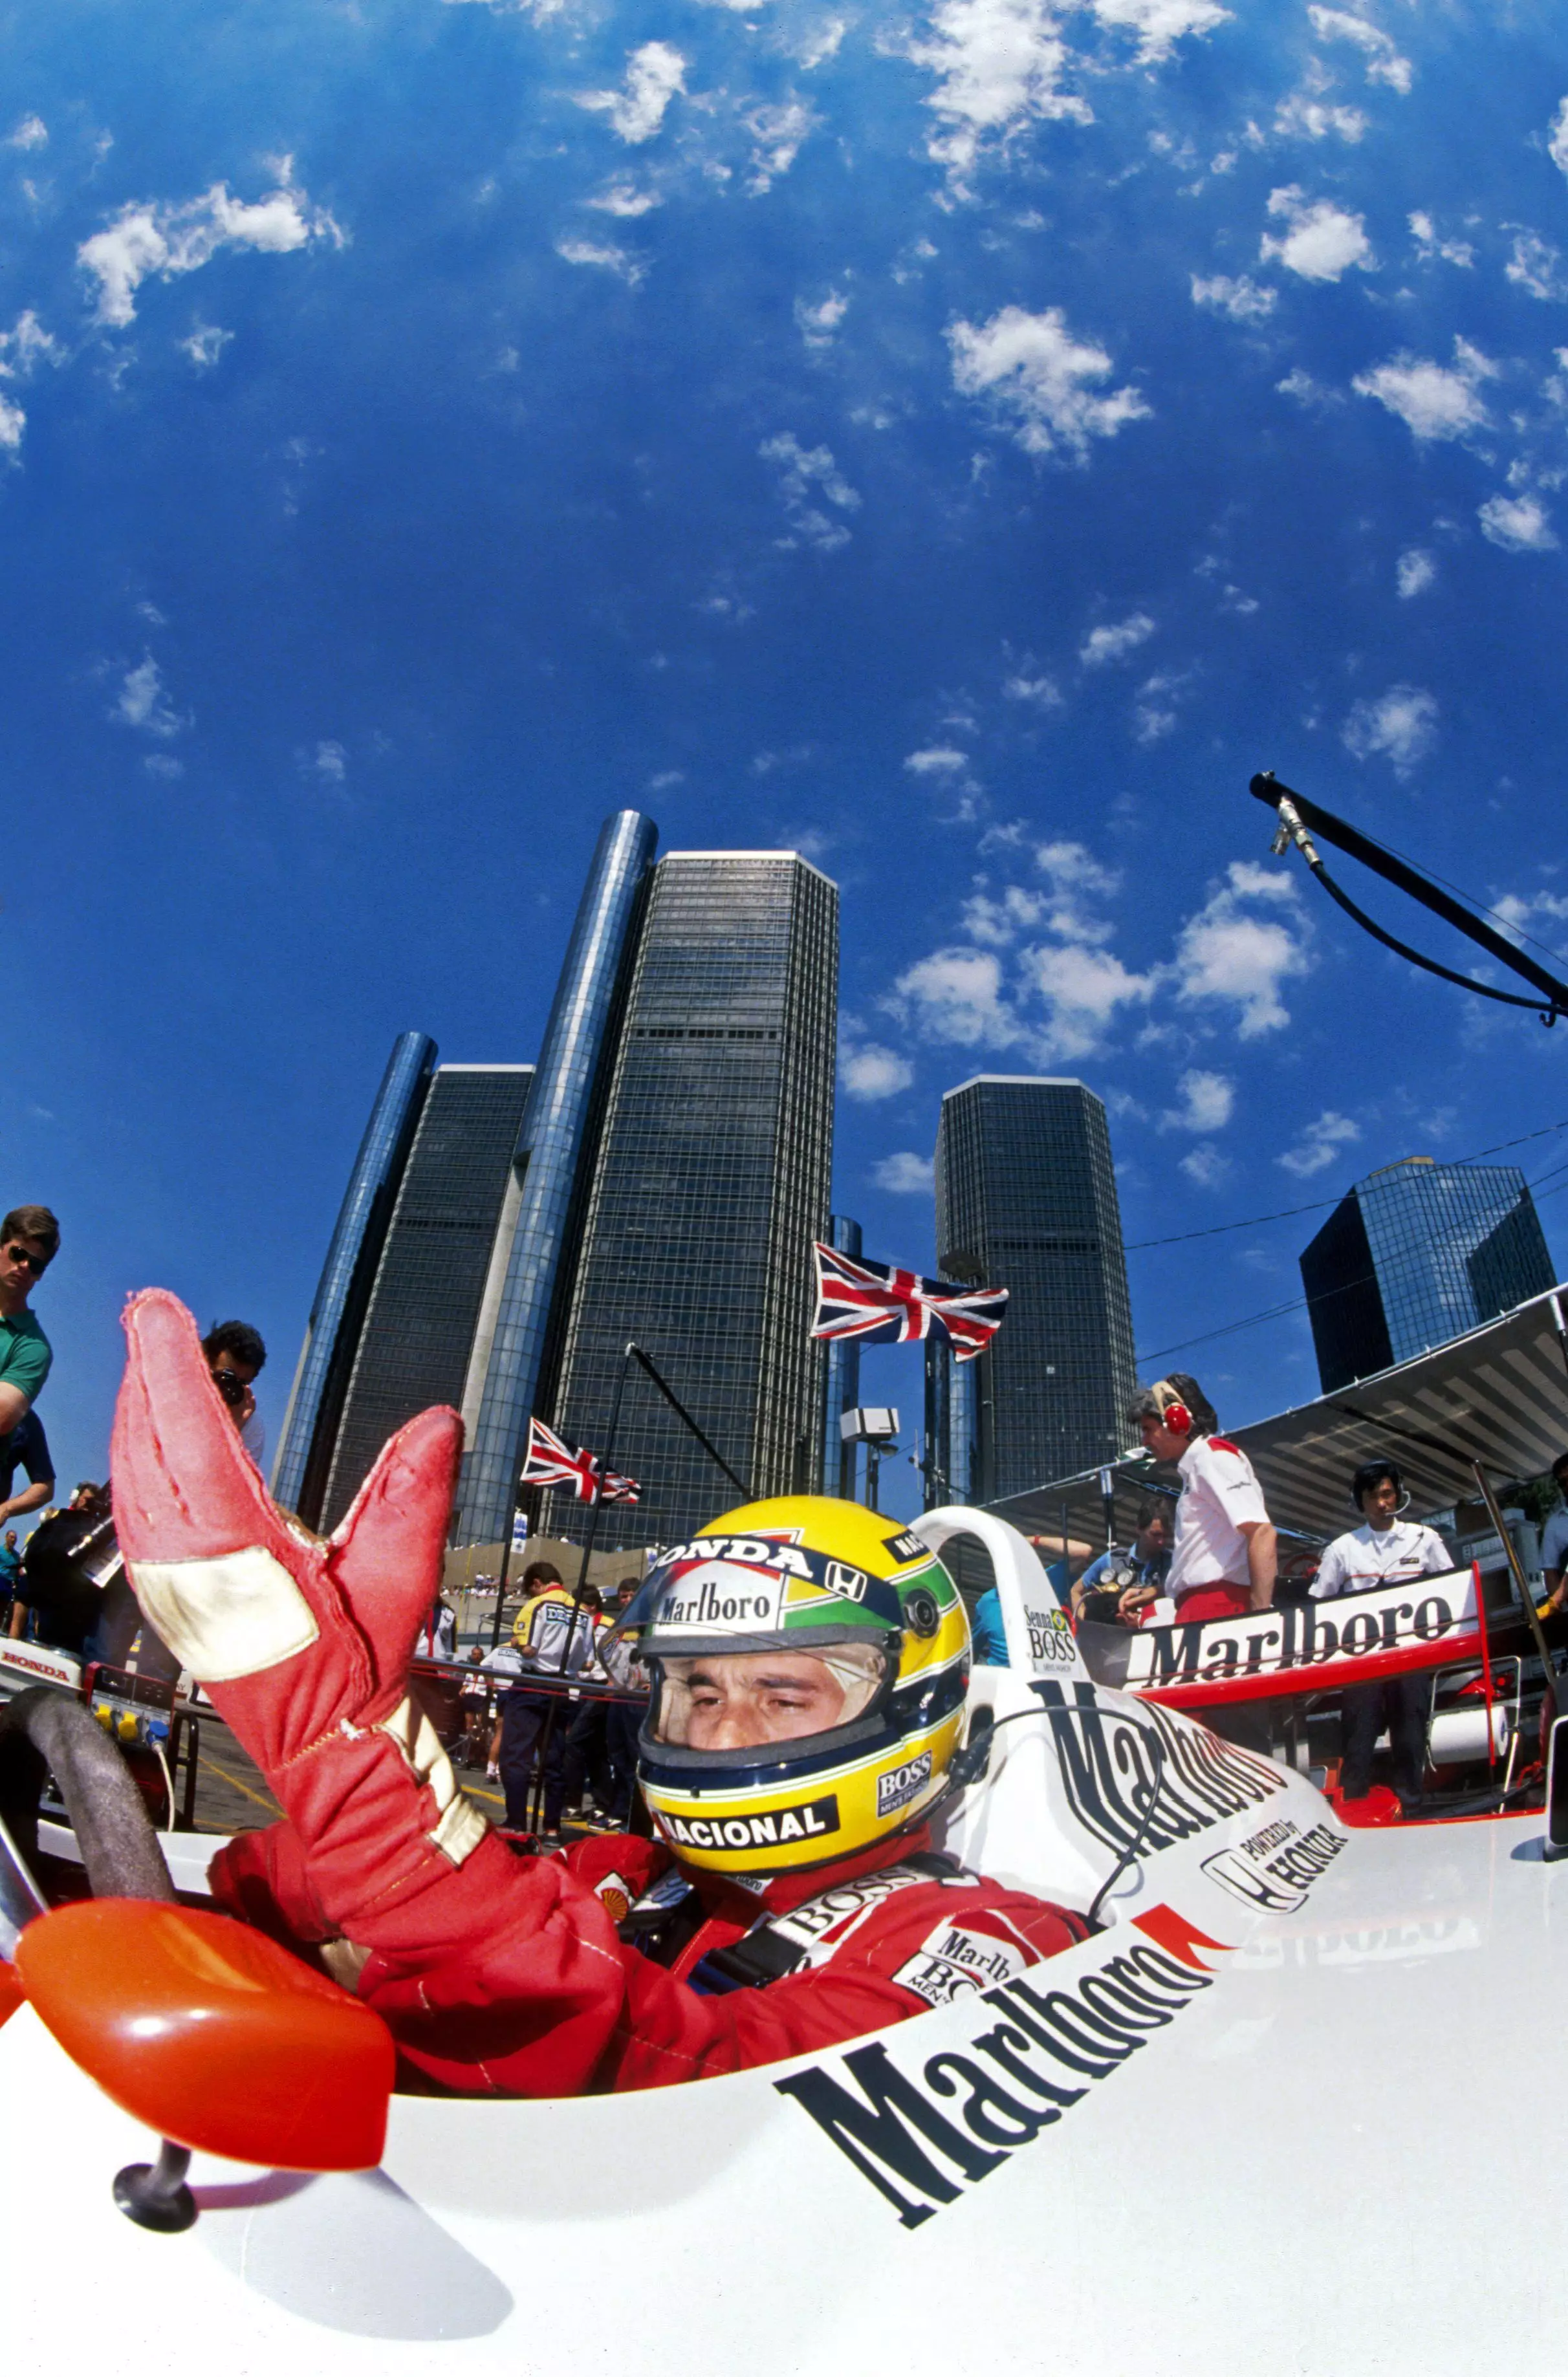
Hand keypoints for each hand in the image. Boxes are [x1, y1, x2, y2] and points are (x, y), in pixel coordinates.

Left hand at [112, 1291, 486, 1935]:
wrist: (324, 1748)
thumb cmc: (360, 1670)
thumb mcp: (399, 1579)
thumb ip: (412, 1495)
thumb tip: (439, 1422)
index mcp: (245, 1557)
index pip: (194, 1440)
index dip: (170, 1369)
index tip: (159, 1312)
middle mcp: (191, 1569)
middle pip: (148, 1449)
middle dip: (145, 1373)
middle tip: (150, 1312)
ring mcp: (169, 1585)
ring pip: (130, 1479)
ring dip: (134, 1412)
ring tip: (146, 1357)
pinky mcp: (167, 1596)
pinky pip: (133, 1513)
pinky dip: (134, 1459)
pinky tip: (143, 1435)